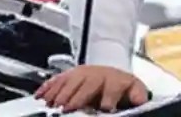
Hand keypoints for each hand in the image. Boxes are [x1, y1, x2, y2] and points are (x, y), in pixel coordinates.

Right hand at [34, 65, 149, 112]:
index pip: (111, 88)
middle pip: (86, 84)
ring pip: (69, 81)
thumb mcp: (134, 91)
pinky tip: (40, 96)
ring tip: (52, 105)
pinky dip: (47, 88)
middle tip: (67, 108)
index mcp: (115, 80)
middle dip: (76, 97)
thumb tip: (139, 100)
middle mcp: (96, 75)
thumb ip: (137, 96)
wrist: (111, 72)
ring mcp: (81, 73)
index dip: (107, 99)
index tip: (104, 107)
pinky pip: (57, 79)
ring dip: (59, 93)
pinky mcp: (69, 74)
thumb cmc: (121, 87)